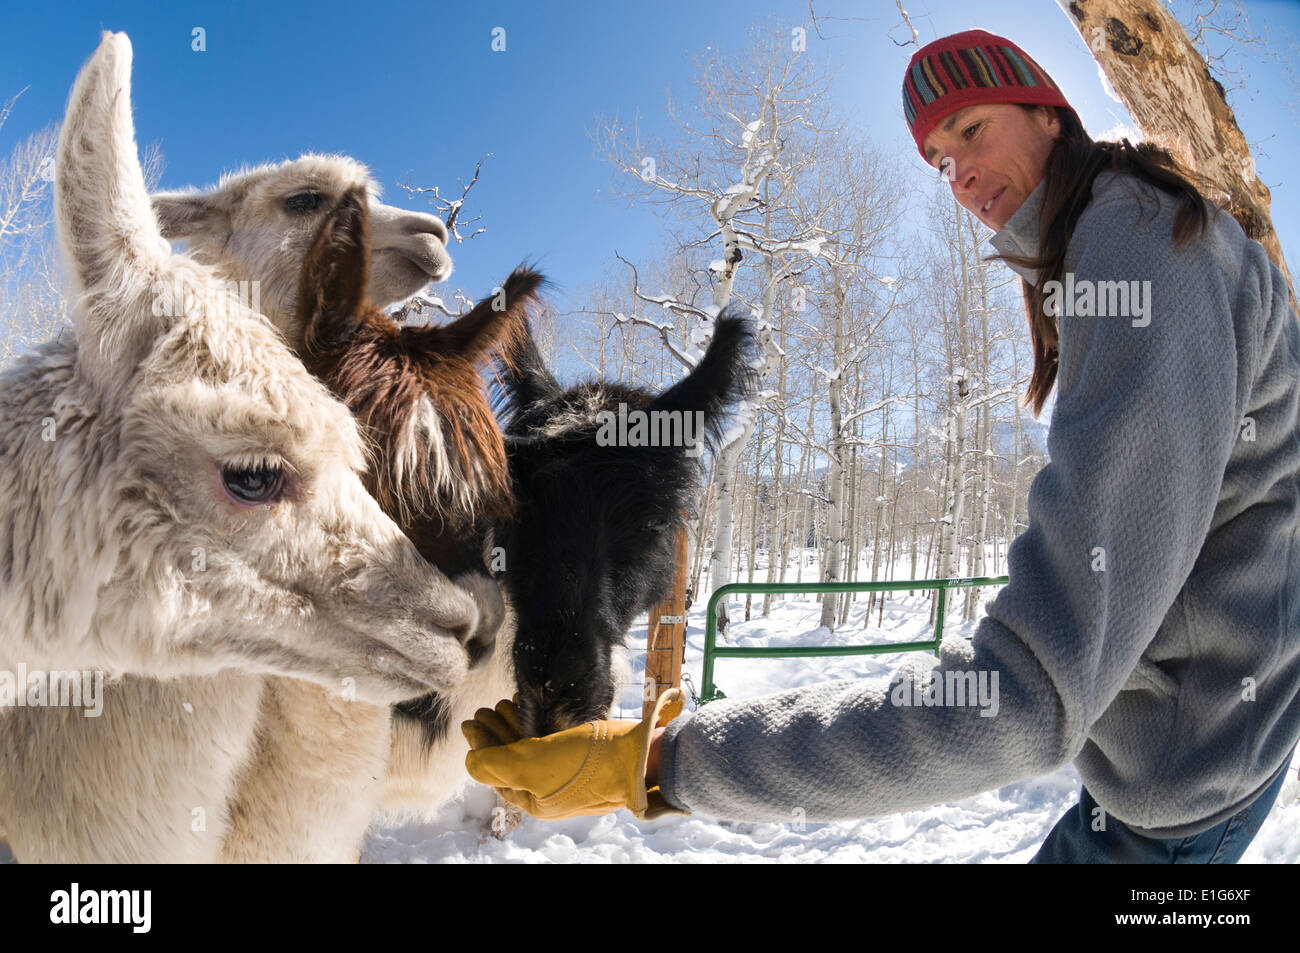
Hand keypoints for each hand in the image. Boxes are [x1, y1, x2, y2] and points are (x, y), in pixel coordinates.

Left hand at [462, 689, 687, 819]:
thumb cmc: (584, 766)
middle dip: (494, 734)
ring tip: (503, 703)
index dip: (480, 748)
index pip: (496, 773)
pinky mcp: (581, 751)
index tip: (470, 722)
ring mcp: (566, 769)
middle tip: (483, 710)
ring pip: (529, 745)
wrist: (638, 757)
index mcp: (535, 800)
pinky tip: (528, 705)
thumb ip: (494, 765)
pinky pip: (549, 737)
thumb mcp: (531, 767)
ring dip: (512, 725)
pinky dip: (535, 722)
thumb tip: (469, 762)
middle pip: (511, 758)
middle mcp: (548, 788)